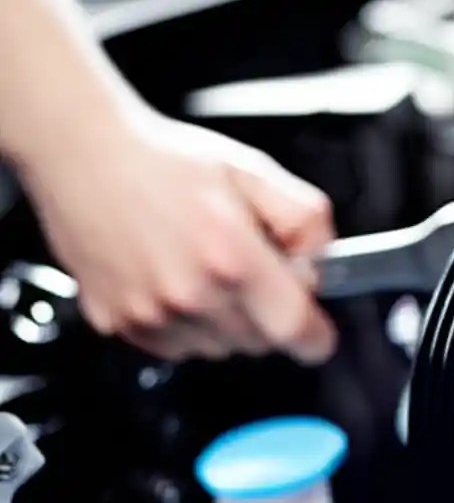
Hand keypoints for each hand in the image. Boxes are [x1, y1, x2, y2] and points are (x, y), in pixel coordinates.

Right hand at [17, 112, 336, 363]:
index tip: (317, 331)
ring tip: (204, 267)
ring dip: (226, 321)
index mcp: (230, 257)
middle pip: (260, 342)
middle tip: (249, 268)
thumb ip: (306, 220)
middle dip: (268, 314)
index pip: (294, 330)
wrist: (84, 153)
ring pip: (219, 349)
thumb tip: (321, 264)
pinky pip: (176, 347)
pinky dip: (186, 324)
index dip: (315, 335)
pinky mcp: (118, 323)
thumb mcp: (257, 173)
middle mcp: (189, 294)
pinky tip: (175, 279)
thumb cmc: (167, 161)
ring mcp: (150, 314)